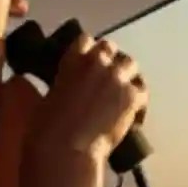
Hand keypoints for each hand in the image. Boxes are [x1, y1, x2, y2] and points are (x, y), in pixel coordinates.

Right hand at [24, 33, 147, 163]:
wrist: (68, 146)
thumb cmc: (47, 127)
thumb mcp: (44, 96)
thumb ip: (54, 83)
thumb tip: (50, 84)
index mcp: (71, 60)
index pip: (85, 40)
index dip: (88, 51)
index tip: (88, 63)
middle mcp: (97, 62)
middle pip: (110, 48)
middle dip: (109, 60)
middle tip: (106, 78)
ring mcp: (117, 77)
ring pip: (130, 64)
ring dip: (126, 74)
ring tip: (122, 91)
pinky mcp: (133, 96)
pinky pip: (143, 90)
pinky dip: (139, 99)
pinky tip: (133, 112)